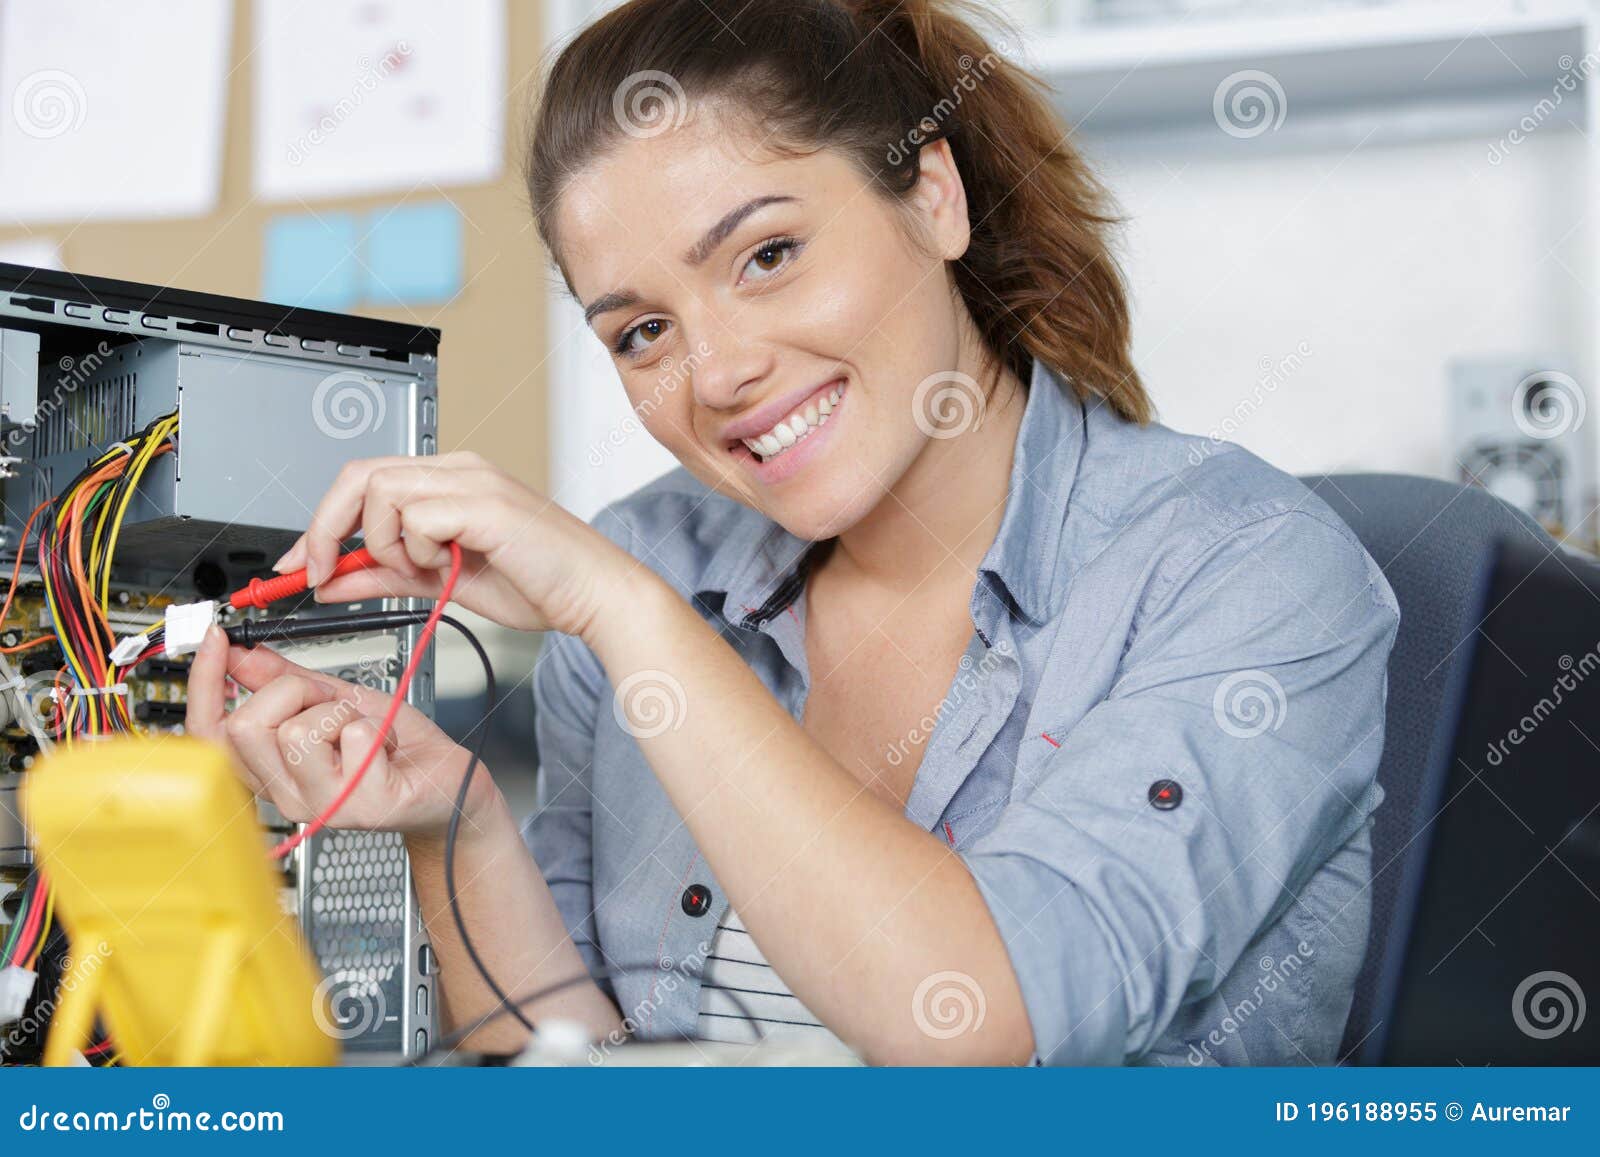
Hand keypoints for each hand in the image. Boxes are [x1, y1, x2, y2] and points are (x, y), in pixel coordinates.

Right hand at [185, 624, 504, 837]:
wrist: (447, 780)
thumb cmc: (395, 749)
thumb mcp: (337, 702)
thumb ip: (288, 681)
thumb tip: (241, 654)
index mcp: (272, 770)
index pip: (210, 733)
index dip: (205, 683)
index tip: (219, 639)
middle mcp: (287, 794)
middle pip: (246, 726)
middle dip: (291, 691)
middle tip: (329, 699)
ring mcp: (323, 805)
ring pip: (297, 732)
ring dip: (338, 711)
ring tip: (362, 727)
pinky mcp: (362, 804)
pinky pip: (352, 737)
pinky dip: (375, 726)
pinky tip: (386, 747)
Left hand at [270, 450, 638, 641]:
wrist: (596, 596)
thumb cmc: (539, 585)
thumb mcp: (442, 583)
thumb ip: (386, 576)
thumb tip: (331, 580)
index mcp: (450, 481)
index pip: (364, 482)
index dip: (320, 523)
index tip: (296, 566)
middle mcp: (459, 469)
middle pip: (359, 475)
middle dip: (324, 529)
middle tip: (316, 573)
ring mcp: (472, 481)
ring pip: (381, 492)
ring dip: (383, 544)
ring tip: (423, 570)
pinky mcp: (484, 503)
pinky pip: (416, 517)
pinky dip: (418, 550)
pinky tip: (450, 567)